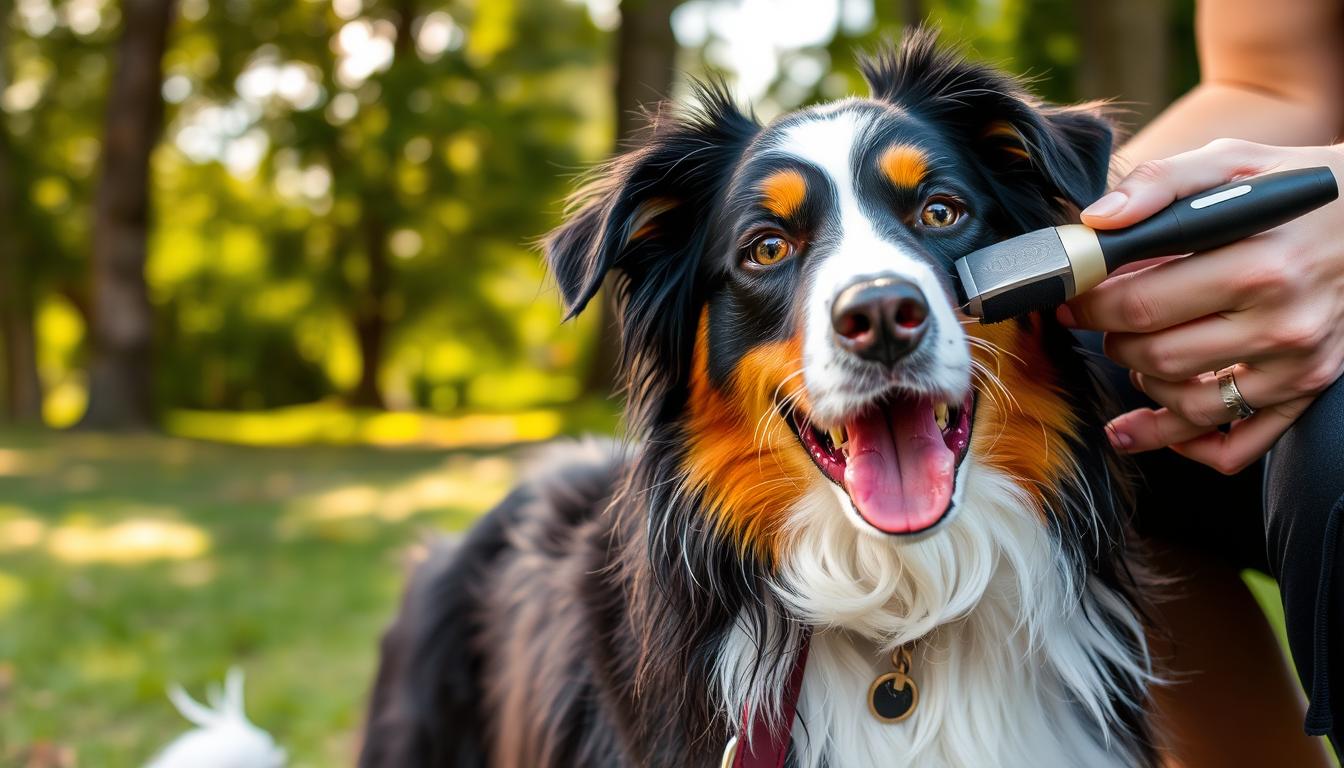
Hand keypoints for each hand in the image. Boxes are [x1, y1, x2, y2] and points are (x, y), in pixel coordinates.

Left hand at [1058, 139, 1343, 473]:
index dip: (1090, 304)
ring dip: (1143, 384)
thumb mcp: (1235, 161)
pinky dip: (1182, 441)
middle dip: (1112, 339)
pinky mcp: (1308, 387)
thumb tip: (1098, 221)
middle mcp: (1286, 323)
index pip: (1143, 304)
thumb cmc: (1298, 189)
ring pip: (1188, 405)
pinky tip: (1148, 424)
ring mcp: (1300, 364)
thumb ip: (1161, 183)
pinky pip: (1236, 444)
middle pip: (1158, 357)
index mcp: (1261, 263)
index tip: (1071, 298)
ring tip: (1133, 353)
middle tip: (1099, 319)